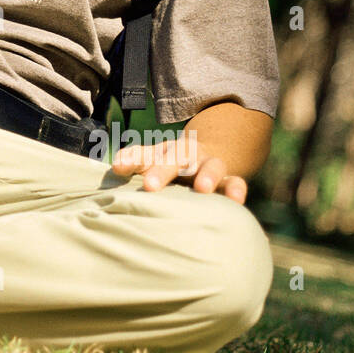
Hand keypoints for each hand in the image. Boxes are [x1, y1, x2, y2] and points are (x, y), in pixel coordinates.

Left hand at [110, 135, 248, 203]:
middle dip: (164, 170)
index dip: (132, 160)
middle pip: (177, 156)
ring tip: (202, 188)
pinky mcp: (228, 181)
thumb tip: (116, 166)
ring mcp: (209, 166)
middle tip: (149, 185)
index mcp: (164, 151)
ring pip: (212, 166)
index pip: (146, 153)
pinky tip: (235, 200)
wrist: (207, 155)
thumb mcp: (152, 158)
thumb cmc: (170, 163)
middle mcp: (188, 155)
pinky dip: (236, 189)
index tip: (119, 169)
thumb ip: (134, 160)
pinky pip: (236, 182)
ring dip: (207, 175)